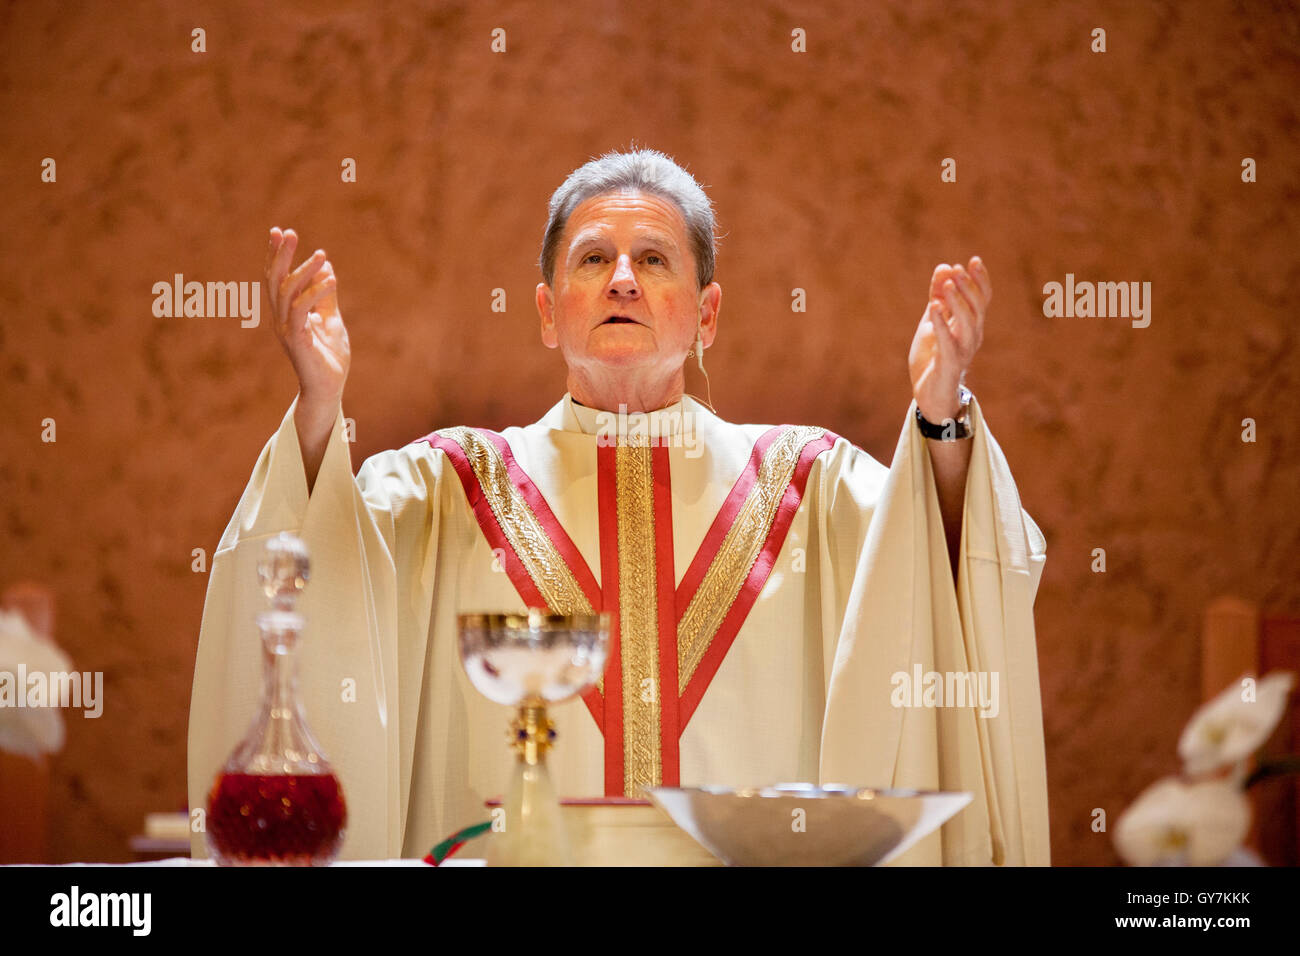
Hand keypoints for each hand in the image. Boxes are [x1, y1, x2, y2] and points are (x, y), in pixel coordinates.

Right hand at [265, 227, 349, 407]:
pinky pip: (302, 312)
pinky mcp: (297, 342)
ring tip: (322, 255)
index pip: (277, 279)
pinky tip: (331, 280)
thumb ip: (326, 296)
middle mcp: (281, 319)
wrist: (329, 389)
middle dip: (280, 255)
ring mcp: (287, 331)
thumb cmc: (328, 357)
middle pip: (275, 281)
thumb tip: (326, 268)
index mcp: (286, 312)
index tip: (279, 231)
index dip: (276, 255)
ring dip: (304, 271)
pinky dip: (316, 294)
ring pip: (288, 293)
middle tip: (289, 232)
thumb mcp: (331, 319)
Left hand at [908, 256, 989, 422]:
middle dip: (969, 287)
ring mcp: (963, 350)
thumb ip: (938, 296)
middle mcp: (972, 336)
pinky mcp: (950, 363)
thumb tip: (944, 267)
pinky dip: (941, 324)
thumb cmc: (934, 356)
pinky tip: (934, 308)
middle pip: (977, 307)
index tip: (974, 260)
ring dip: (957, 301)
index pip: (982, 299)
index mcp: (971, 325)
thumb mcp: (933, 320)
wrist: (930, 394)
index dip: (980, 280)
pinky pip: (947, 342)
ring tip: (948, 284)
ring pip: (967, 323)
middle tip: (958, 269)